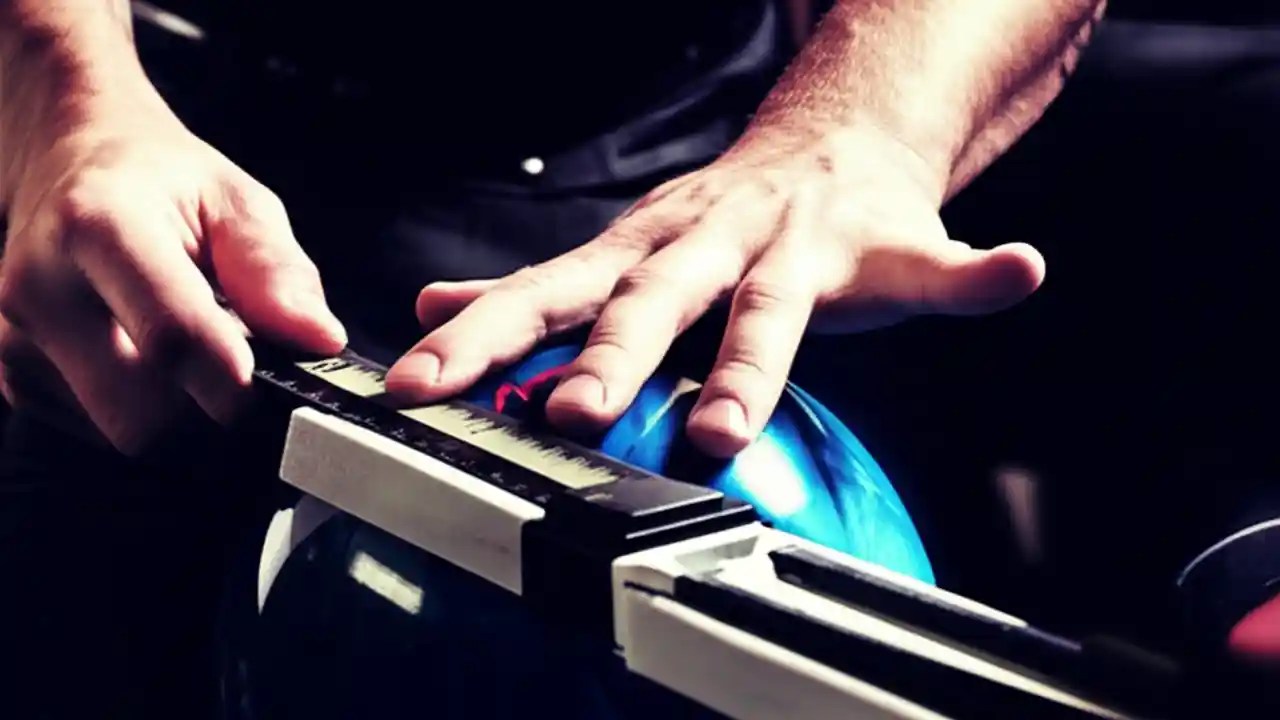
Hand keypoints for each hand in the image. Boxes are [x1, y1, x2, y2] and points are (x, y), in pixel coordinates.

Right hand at [0, 86, 345, 453]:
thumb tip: (319, 338)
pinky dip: (136, 411)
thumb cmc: (157, 179)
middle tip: (239, 374)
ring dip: (174, 414)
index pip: (172, 336)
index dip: (233, 383)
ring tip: (186, 354)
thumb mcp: (234, 199)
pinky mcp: (13, 376)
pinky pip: (94, 435)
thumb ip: (276, 268)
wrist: (66, 160)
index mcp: (99, 225)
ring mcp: (14, 337)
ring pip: (119, 434)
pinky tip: (145, 362)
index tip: (274, 391)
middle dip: (206, 411)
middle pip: (142, 413)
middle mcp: (41, 284)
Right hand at [386, 126, 1042, 456]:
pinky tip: (423, 318)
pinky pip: (537, 275)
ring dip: (491, 330)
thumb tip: (1023, 266)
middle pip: (647, 302)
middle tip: (568, 415)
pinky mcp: (609, 251)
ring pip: (559, 286)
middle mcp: (703, 243)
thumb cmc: (859, 219)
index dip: (742, 373)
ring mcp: (647, 245)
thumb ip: (959, 274)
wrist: (820, 143)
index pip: (763, 318)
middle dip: (607, 358)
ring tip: (424, 376)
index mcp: (782, 251)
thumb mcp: (915, 249)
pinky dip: (480, 297)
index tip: (715, 433)